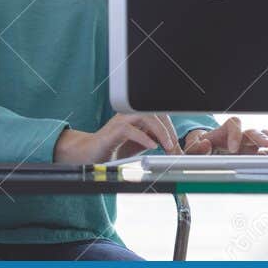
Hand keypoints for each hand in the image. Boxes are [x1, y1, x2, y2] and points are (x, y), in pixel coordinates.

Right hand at [54, 113, 182, 163]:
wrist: (91, 154)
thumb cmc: (114, 149)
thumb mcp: (140, 145)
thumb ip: (155, 142)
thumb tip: (175, 148)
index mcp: (137, 117)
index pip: (160, 115)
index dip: (171, 129)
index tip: (177, 146)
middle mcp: (129, 115)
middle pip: (155, 112)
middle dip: (169, 130)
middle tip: (174, 148)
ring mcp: (120, 121)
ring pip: (145, 116)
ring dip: (160, 131)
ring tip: (167, 146)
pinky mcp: (112, 132)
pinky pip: (130, 129)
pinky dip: (143, 137)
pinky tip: (151, 147)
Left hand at [182, 117, 267, 154]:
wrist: (204, 150)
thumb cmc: (199, 147)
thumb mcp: (192, 147)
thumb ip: (195, 147)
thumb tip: (205, 144)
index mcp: (223, 132)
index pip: (232, 124)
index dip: (234, 134)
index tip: (232, 149)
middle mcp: (237, 136)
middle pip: (251, 131)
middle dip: (259, 137)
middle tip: (266, 145)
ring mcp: (247, 145)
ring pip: (264, 138)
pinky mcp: (254, 154)